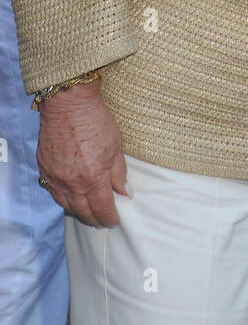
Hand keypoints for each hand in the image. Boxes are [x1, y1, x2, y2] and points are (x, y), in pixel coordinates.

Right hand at [37, 82, 128, 226]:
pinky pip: (53, 192)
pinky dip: (63, 199)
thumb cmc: (96, 121)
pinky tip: (70, 197)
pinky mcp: (45, 169)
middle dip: (94, 219)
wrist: (69, 104)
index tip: (115, 220)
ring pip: (66, 205)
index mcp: (93, 178)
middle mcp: (72, 183)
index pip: (102, 209)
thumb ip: (119, 173)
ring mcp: (56, 177)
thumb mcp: (116, 146)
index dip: (109, 218)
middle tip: (102, 220)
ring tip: (87, 212)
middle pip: (83, 211)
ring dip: (78, 211)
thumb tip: (124, 192)